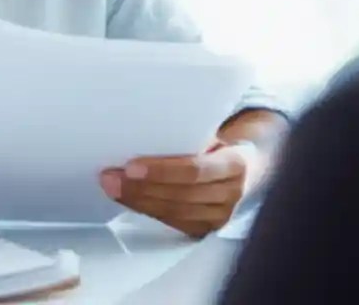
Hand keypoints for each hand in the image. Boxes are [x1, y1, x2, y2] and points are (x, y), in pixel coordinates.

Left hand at [100, 141, 255, 238]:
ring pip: (172, 211)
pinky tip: (129, 199)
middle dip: (140, 187)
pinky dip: (147, 209)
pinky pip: (172, 221)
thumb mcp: (215, 134)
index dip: (161, 171)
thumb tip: (143, 130)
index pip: (195, 170)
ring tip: (112, 187)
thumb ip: (190, 136)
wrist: (248, 169)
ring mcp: (220, 216)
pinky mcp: (206, 228)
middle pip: (179, 195)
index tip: (131, 166)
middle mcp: (231, 194)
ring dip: (137, 200)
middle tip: (110, 177)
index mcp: (235, 164)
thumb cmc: (222, 146)